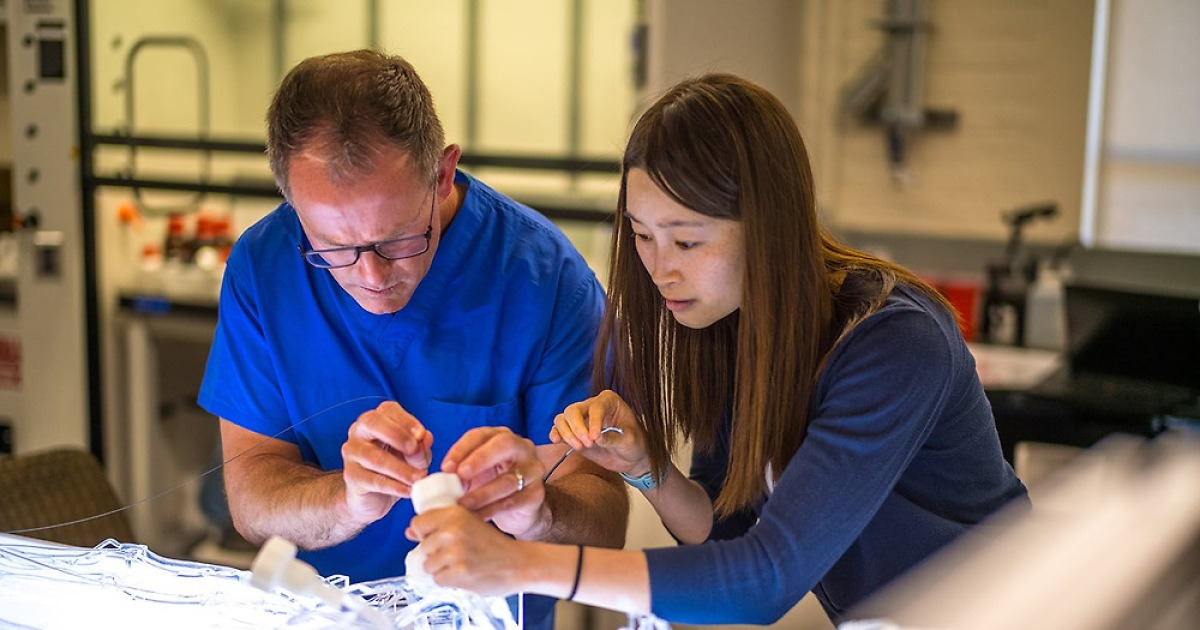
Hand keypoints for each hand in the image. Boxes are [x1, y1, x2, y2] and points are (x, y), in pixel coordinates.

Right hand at [340, 401, 433, 524]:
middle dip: (397, 435)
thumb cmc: (394, 467)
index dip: (406, 420)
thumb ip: (420, 446)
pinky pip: (374, 480)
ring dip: (401, 468)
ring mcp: (352, 454)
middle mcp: (359, 432)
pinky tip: (409, 490)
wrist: (372, 496)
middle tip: (415, 449)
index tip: (422, 434)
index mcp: (375, 420)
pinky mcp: (352, 477)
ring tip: (419, 477)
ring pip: (374, 457)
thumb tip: (426, 438)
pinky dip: (395, 486)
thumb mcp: (412, 455)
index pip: (388, 410)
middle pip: (372, 423)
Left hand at [407, 505, 524, 596]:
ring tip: (462, 563)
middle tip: (457, 553)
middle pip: (423, 547)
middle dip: (436, 553)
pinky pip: (438, 579)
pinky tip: (464, 573)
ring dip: (442, 568)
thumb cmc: (494, 544)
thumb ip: (441, 524)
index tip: (436, 538)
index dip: (425, 533)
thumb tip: (409, 532)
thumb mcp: (470, 522)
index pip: (418, 523)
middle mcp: (452, 530)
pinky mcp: (459, 573)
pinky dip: (449, 580)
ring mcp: (455, 552)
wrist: (519, 562)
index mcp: (454, 513)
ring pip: (428, 565)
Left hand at [441, 427, 546, 538]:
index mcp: (501, 437)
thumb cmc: (492, 485)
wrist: (521, 509)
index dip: (462, 449)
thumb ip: (459, 473)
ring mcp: (532, 471)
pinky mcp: (536, 494)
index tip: (445, 467)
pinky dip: (492, 510)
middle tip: (460, 475)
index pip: (481, 435)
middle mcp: (521, 449)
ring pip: (508, 479)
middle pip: (504, 445)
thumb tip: (436, 481)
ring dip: (482, 493)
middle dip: (480, 459)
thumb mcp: (475, 474)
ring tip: (463, 504)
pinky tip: (478, 517)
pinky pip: (514, 501)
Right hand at [551, 390, 649, 475]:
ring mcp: (581, 420)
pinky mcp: (574, 433)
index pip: (596, 407)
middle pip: (573, 410)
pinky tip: (557, 441)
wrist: (631, 457)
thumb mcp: (630, 440)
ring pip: (562, 418)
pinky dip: (555, 434)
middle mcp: (592, 406)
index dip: (593, 422)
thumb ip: (614, 438)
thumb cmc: (635, 443)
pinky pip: (558, 429)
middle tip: (587, 444)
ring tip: (579, 447)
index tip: (594, 438)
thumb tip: (596, 438)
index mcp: (609, 401)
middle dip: (577, 427)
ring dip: (566, 433)